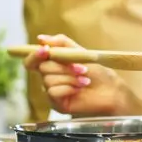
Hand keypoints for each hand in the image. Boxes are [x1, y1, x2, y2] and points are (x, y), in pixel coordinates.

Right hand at [23, 34, 141, 116]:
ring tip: (84, 80)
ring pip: (49, 80)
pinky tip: (79, 89)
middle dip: (63, 66)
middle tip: (81, 68)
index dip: (34, 55)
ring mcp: (51, 91)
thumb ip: (61, 43)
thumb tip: (40, 38)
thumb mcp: (79, 52)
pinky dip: (68, 88)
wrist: (110, 90)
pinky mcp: (56, 104)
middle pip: (42, 68)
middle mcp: (48, 78)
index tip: (45, 50)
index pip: (32, 60)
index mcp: (51, 64)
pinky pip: (53, 92)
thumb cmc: (96, 71)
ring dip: (69, 78)